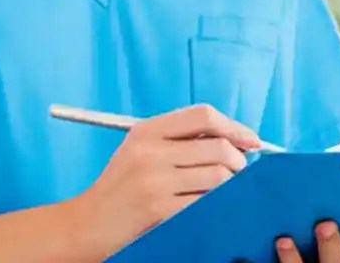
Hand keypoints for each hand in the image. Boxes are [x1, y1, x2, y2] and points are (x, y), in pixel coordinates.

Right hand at [63, 104, 261, 257]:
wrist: (87, 225)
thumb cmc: (122, 188)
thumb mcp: (141, 151)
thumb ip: (180, 139)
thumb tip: (237, 138)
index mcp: (146, 130)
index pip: (203, 115)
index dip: (234, 127)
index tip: (252, 141)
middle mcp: (149, 151)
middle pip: (218, 146)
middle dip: (239, 161)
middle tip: (239, 172)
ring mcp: (153, 180)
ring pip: (219, 176)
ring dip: (230, 186)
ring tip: (221, 192)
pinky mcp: (158, 208)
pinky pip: (206, 202)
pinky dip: (216, 204)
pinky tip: (209, 207)